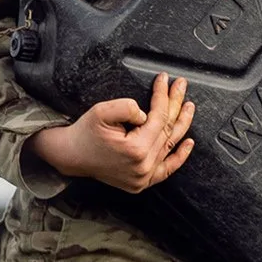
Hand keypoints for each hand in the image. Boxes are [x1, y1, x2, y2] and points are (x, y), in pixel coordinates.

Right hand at [30, 72, 194, 194]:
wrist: (72, 155)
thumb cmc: (85, 133)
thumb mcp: (102, 112)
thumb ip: (126, 108)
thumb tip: (145, 113)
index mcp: (136, 150)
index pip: (158, 116)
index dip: (162, 95)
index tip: (164, 80)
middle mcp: (144, 166)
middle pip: (167, 129)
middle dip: (175, 103)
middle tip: (180, 85)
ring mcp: (144, 177)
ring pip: (169, 145)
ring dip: (181, 124)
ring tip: (188, 106)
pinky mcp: (142, 182)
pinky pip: (167, 169)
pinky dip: (179, 156)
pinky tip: (189, 142)